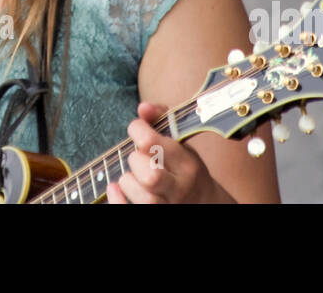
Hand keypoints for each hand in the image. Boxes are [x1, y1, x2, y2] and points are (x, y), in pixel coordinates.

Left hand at [107, 102, 235, 203]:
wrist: (207, 203)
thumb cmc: (186, 169)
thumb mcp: (181, 142)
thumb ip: (161, 119)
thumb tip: (143, 108)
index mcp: (186, 164)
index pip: (153, 144)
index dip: (138, 130)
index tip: (136, 129)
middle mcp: (179, 188)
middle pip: (151, 176)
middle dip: (135, 161)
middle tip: (138, 157)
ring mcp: (169, 206)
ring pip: (144, 199)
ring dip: (128, 183)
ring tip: (132, 176)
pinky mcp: (158, 215)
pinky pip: (130, 212)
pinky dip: (117, 201)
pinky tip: (114, 189)